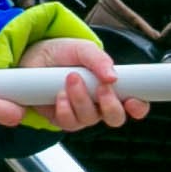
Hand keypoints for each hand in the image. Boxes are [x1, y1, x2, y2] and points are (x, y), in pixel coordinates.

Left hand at [15, 37, 143, 133]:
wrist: (32, 56)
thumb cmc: (62, 52)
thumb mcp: (82, 48)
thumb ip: (99, 59)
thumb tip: (113, 77)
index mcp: (112, 86)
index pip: (134, 103)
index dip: (138, 106)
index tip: (133, 101)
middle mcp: (99, 103)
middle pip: (116, 118)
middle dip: (110, 105)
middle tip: (100, 87)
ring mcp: (81, 113)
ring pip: (90, 119)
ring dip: (81, 99)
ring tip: (71, 78)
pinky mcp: (62, 119)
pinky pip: (69, 122)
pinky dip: (65, 108)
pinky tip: (59, 94)